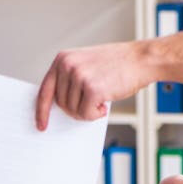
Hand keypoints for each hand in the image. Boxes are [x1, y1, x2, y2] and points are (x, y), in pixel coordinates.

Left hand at [36, 41, 150, 127]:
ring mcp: (79, 76)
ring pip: (73, 111)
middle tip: (92, 103)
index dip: (41, 110)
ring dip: (88, 110)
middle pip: (61, 104)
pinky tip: (105, 103)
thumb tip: (57, 105)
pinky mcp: (92, 89)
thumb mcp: (85, 64)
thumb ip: (68, 79)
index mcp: (62, 58)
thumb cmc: (116, 64)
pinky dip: (96, 114)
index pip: (45, 90)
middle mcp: (68, 65)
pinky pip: (86, 114)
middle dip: (76, 109)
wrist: (141, 59)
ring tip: (102, 97)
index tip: (41, 124)